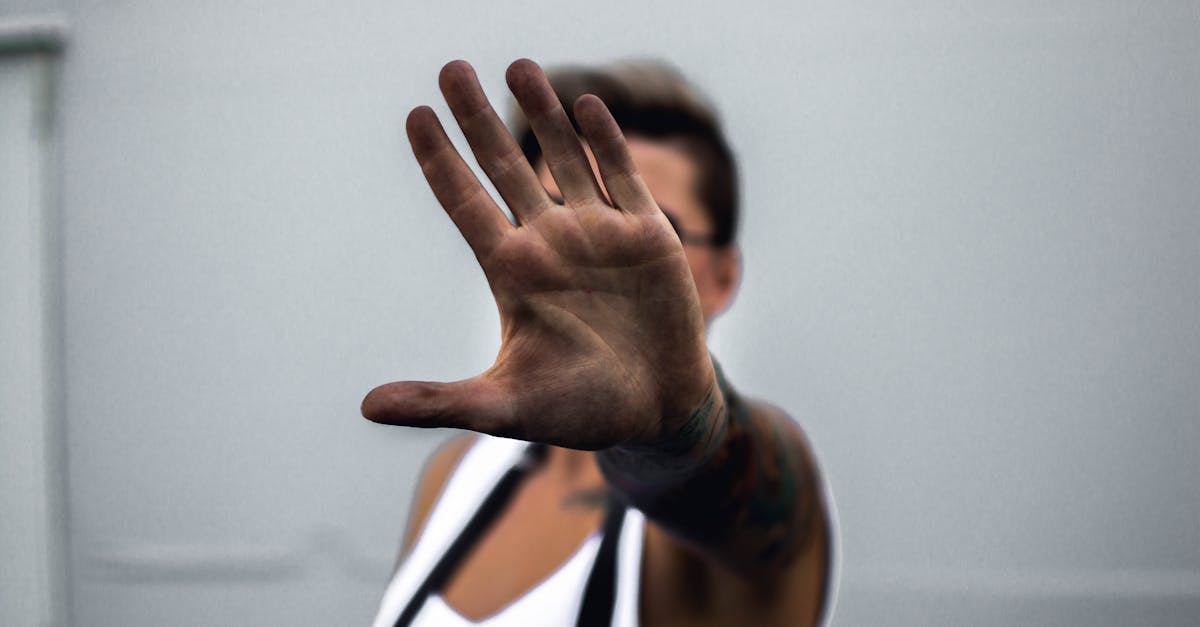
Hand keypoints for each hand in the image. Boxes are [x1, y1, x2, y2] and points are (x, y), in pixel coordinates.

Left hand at [362, 59, 715, 450]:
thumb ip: (440, 400)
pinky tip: (585, 104)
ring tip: (517, 66)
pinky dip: (605, 141)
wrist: (656, 412)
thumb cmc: (579, 411)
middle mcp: (549, 242)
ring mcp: (598, 234)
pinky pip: (621, 176)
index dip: (440, 159)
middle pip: (505, 166)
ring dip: (542, 112)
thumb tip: (368, 406)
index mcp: (511, 272)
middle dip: (478, 117)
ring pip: (564, 158)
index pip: (464, 201)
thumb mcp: (504, 407)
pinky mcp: (647, 236)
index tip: (414, 115)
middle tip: (450, 68)